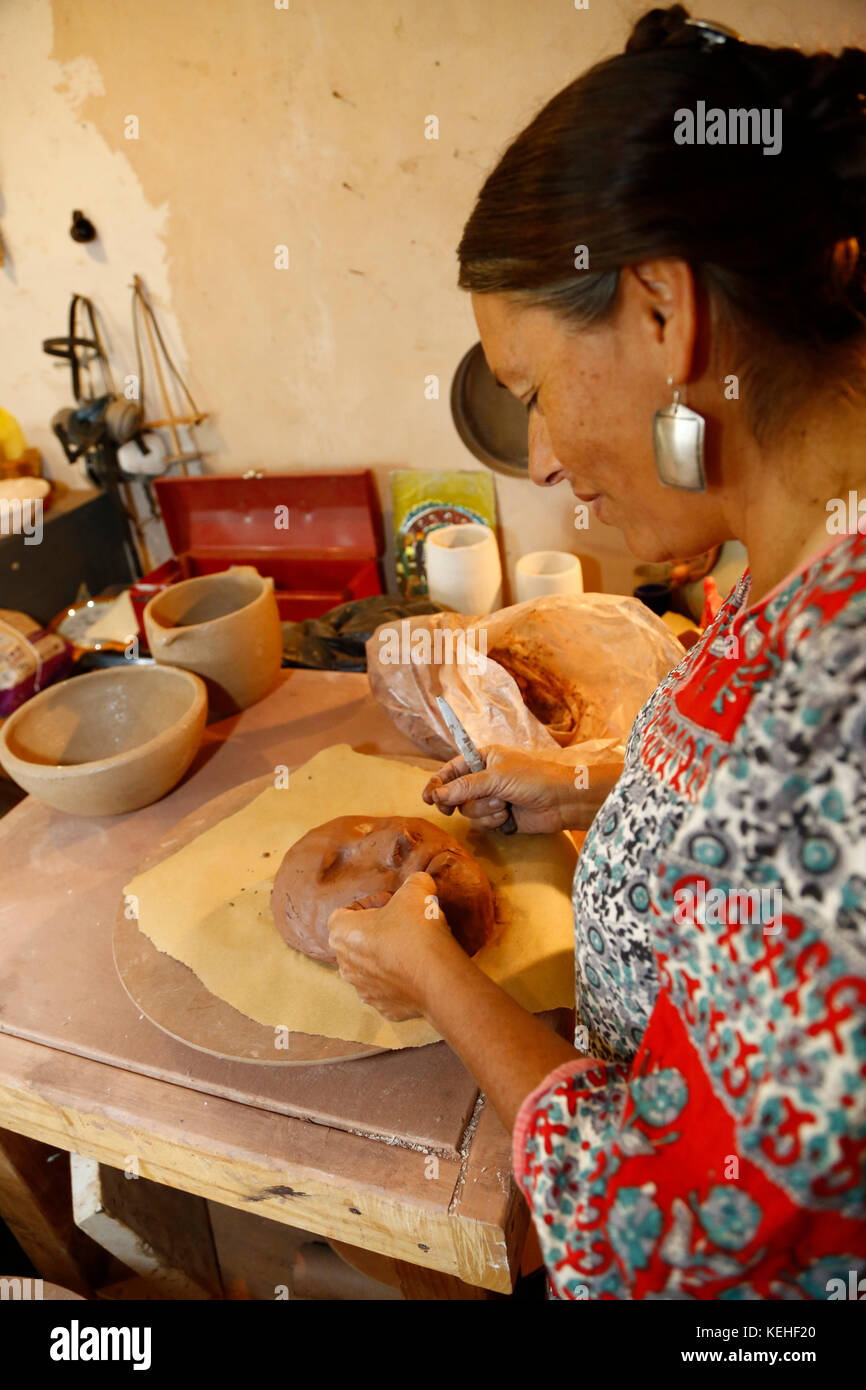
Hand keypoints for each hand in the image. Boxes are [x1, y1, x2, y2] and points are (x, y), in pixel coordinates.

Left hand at [327, 871, 457, 1021]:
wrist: (437, 977)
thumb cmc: (417, 930)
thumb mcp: (416, 890)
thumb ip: (414, 882)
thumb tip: (419, 881)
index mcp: (342, 934)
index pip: (343, 913)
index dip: (367, 905)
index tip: (390, 905)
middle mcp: (345, 965)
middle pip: (355, 943)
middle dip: (375, 933)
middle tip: (402, 924)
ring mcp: (364, 990)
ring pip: (370, 970)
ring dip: (385, 959)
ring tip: (412, 949)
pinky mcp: (384, 1008)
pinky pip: (388, 991)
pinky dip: (399, 983)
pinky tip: (417, 972)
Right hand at [421, 745, 573, 832]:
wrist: (561, 801)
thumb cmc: (534, 779)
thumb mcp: (496, 777)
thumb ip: (465, 786)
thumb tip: (436, 795)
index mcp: (483, 758)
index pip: (451, 769)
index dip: (437, 783)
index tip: (428, 797)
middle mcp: (485, 778)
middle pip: (456, 794)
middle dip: (463, 800)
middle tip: (450, 808)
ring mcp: (492, 798)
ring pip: (468, 811)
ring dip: (484, 810)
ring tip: (504, 805)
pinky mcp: (499, 816)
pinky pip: (482, 823)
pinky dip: (493, 821)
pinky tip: (509, 816)